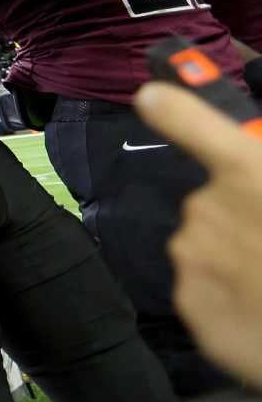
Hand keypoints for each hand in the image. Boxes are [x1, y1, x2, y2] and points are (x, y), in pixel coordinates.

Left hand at [136, 80, 261, 382]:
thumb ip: (260, 179)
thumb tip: (254, 182)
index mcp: (248, 173)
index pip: (193, 122)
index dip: (174, 108)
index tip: (151, 97)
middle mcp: (208, 208)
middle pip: (216, 202)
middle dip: (247, 220)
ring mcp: (193, 257)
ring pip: (209, 247)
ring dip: (239, 261)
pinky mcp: (190, 304)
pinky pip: (206, 290)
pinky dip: (232, 299)